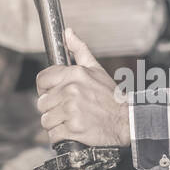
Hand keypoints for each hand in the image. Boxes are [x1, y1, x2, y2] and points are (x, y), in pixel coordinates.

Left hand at [36, 29, 130, 148]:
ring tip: (72, 121)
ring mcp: (71, 110)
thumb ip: (80, 50)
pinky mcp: (73, 128)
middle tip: (68, 111)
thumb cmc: (111, 98)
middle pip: (42, 103)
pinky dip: (61, 137)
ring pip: (46, 120)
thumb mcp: (97, 70)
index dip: (45, 89)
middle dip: (52, 109)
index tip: (53, 95)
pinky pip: (53, 135)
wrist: (127, 122)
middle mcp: (71, 90)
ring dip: (56, 124)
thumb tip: (68, 32)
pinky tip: (74, 131)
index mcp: (74, 74)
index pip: (42, 80)